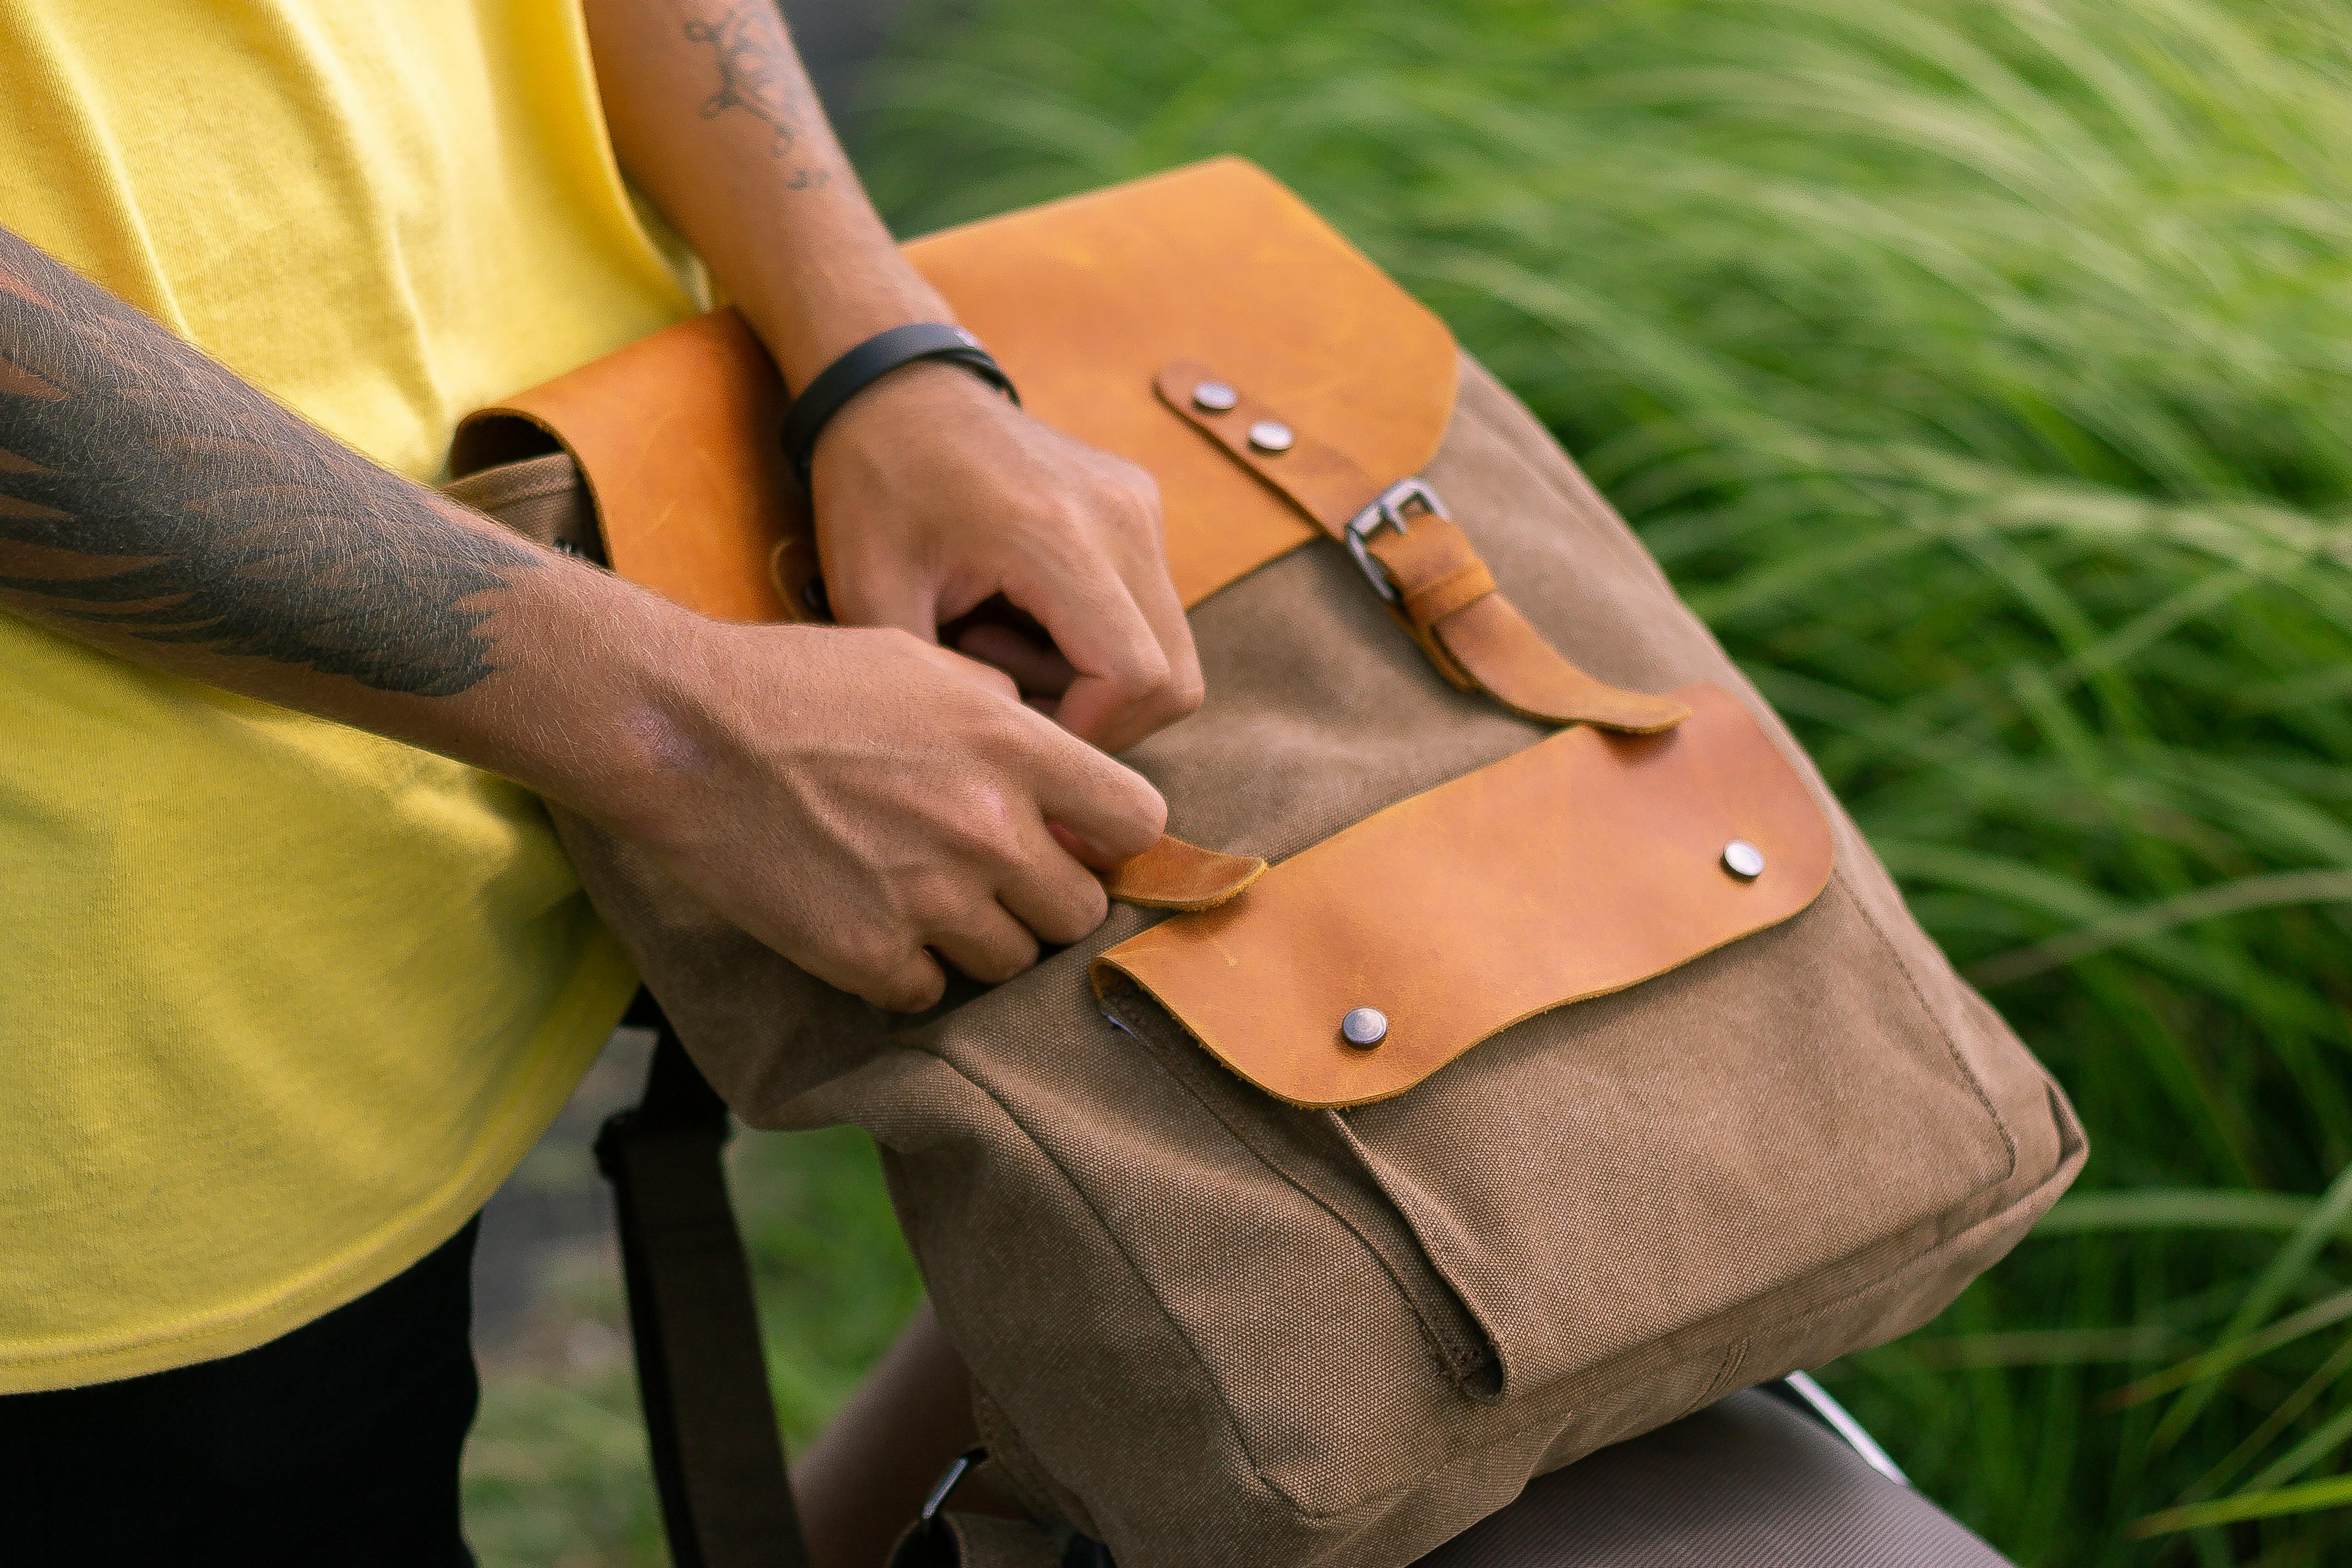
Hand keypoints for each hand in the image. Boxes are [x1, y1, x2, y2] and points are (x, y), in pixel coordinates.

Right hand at [616, 618, 1166, 1010]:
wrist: (682, 731)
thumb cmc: (796, 684)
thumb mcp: (920, 661)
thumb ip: (1001, 710)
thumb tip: (1049, 750)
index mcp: (1014, 748)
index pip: (1138, 823)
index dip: (1110, 838)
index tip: (1076, 839)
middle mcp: (989, 830)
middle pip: (1079, 912)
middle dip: (1042, 899)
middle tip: (987, 877)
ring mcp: (931, 900)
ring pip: (1011, 962)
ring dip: (977, 939)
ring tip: (919, 897)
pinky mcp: (869, 955)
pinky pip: (930, 991)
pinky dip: (906, 970)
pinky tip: (866, 923)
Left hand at [809, 360, 1204, 752]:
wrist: (897, 387)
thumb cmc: (875, 487)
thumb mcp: (873, 599)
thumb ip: (941, 691)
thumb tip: (999, 766)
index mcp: (1056, 536)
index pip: (1135, 679)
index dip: (1086, 735)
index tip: (1014, 735)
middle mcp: (1121, 517)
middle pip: (1175, 680)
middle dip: (1102, 722)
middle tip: (1013, 706)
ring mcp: (1140, 506)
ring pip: (1171, 653)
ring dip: (1098, 681)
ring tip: (1005, 647)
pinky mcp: (1141, 505)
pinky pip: (1152, 612)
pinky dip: (1100, 641)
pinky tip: (1023, 618)